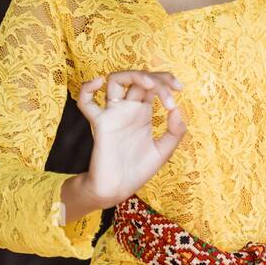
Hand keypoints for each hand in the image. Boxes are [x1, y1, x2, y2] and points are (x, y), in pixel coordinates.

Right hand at [75, 70, 186, 207]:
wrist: (118, 189)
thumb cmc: (137, 171)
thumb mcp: (163, 151)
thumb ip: (174, 132)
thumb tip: (177, 110)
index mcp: (143, 112)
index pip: (152, 84)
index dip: (166, 80)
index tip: (180, 88)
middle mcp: (128, 109)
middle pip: (138, 78)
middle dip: (157, 77)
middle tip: (172, 88)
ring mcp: (113, 114)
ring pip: (115, 80)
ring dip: (133, 75)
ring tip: (150, 85)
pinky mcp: (101, 123)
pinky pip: (85, 103)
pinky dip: (87, 89)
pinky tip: (98, 83)